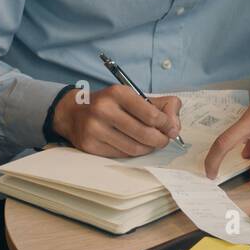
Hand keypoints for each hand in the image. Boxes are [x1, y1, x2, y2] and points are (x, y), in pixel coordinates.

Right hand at [52, 85, 182, 157]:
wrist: (74, 112)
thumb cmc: (110, 104)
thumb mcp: (133, 96)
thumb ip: (160, 105)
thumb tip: (174, 125)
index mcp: (118, 93)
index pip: (151, 115)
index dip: (166, 125)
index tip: (170, 128)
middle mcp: (104, 110)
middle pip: (144, 134)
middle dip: (160, 140)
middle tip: (164, 140)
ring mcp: (95, 129)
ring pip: (133, 148)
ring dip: (148, 149)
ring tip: (151, 144)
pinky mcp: (90, 146)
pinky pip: (120, 155)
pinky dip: (132, 154)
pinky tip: (134, 146)